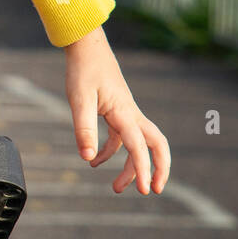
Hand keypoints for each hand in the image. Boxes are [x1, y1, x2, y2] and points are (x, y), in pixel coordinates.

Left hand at [64, 26, 170, 194]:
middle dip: (158, 169)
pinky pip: (120, 137)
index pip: (139, 146)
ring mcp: (125, 113)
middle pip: (156, 145)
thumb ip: (83, 128)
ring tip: (117, 188)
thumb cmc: (83, 70)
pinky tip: (94, 161)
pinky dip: (111, 152)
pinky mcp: (116, 111)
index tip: (143, 190)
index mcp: (125, 112)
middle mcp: (131, 114)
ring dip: (131, 166)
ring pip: (138, 144)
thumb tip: (86, 158)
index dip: (143, 169)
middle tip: (151, 190)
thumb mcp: (79, 99)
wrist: (86, 47)